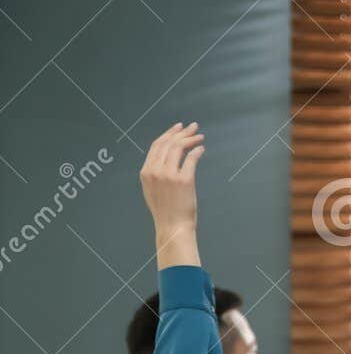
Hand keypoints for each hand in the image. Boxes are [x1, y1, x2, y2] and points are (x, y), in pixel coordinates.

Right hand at [140, 123, 203, 267]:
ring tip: (200, 136)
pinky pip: (191, 159)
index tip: (178, 128)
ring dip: (191, 139)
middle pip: (168, 143)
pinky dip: (197, 151)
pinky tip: (201, 149)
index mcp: (146, 172)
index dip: (168, 134)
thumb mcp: (153, 190)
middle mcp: (155, 171)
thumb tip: (167, 159)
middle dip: (181, 132)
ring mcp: (169, 175)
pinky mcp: (184, 180)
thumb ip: (156, 173)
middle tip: (193, 127)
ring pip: (179, 148)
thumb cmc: (165, 211)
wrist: (172, 227)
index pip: (156, 146)